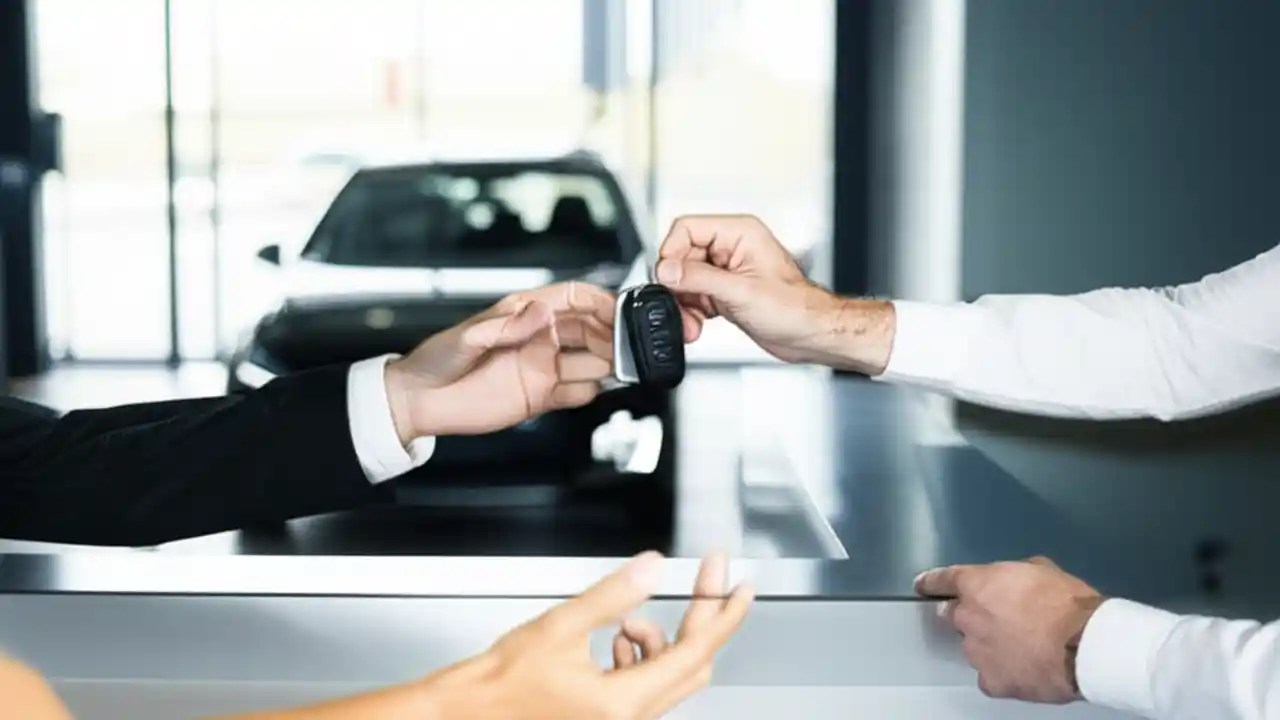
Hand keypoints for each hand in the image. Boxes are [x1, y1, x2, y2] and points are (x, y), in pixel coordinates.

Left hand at [384, 281, 615, 440]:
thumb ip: (505, 327)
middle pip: (591, 330)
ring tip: (623, 366)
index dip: (599, 301)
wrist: (421, 401)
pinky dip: (593, 390)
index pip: (573, 299)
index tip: (618, 309)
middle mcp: (539, 339)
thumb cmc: (437, 360)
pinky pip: (577, 392)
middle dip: (612, 333)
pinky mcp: (541, 396)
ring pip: (591, 361)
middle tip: (628, 343)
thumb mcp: (467, 337)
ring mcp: (543, 368)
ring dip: (609, 362)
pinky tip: (600, 388)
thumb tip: (540, 312)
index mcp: (524, 314)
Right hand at [424, 551, 754, 718]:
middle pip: (691, 663)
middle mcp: (629, 719)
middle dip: (699, 616)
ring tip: (625, 618)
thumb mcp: (561, 627)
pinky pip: (647, 683)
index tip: (740, 589)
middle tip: (706, 579)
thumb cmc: (502, 683)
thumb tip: (653, 568)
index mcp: (622, 703)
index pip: (695, 652)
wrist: (470, 712)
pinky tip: (614, 639)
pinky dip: (641, 654)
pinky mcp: (609, 717)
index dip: (723, 615)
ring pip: (670, 674)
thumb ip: (613, 595)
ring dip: (660, 638)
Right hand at [654, 215, 893, 372]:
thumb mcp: (740, 292)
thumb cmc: (795, 309)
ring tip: (691, 323)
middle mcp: (732, 248)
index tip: (668, 278)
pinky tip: (697, 325)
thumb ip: (698, 279)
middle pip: (682, 256)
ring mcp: (728, 271)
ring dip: (683, 304)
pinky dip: (691, 312)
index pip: (687, 229)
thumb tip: (666, 270)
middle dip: (678, 286)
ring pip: (685, 279)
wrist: (810, 335)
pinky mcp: (725, 292)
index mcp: (739, 233)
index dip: (672, 254)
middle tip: (680, 306)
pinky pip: (695, 296)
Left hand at [915, 556, 1104, 703]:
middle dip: (968, 615)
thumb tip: (1013, 585)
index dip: (932, 583)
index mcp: (976, 585)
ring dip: (987, 645)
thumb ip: (1014, 576)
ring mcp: (976, 652)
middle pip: (953, 615)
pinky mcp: (991, 681)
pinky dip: (1001, 672)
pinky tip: (1021, 670)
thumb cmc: (1065, 602)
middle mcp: (967, 618)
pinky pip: (989, 676)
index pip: (942, 581)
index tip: (922, 585)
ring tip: (1019, 648)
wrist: (1083, 646)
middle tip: (995, 619)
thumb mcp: (1041, 570)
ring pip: (973, 647)